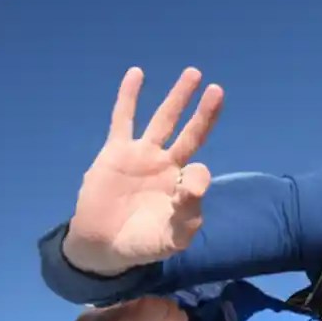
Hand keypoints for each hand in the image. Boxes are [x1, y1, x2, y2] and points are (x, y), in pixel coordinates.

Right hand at [63, 67, 224, 275]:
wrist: (104, 247)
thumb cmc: (143, 243)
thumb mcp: (173, 237)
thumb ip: (190, 212)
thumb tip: (197, 177)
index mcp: (183, 186)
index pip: (199, 171)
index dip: (195, 181)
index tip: (181, 198)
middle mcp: (166, 165)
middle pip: (190, 133)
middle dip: (204, 113)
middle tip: (217, 90)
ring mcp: (142, 156)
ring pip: (163, 120)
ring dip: (178, 97)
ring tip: (194, 74)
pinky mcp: (116, 152)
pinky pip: (123, 119)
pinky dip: (129, 96)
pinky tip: (137, 73)